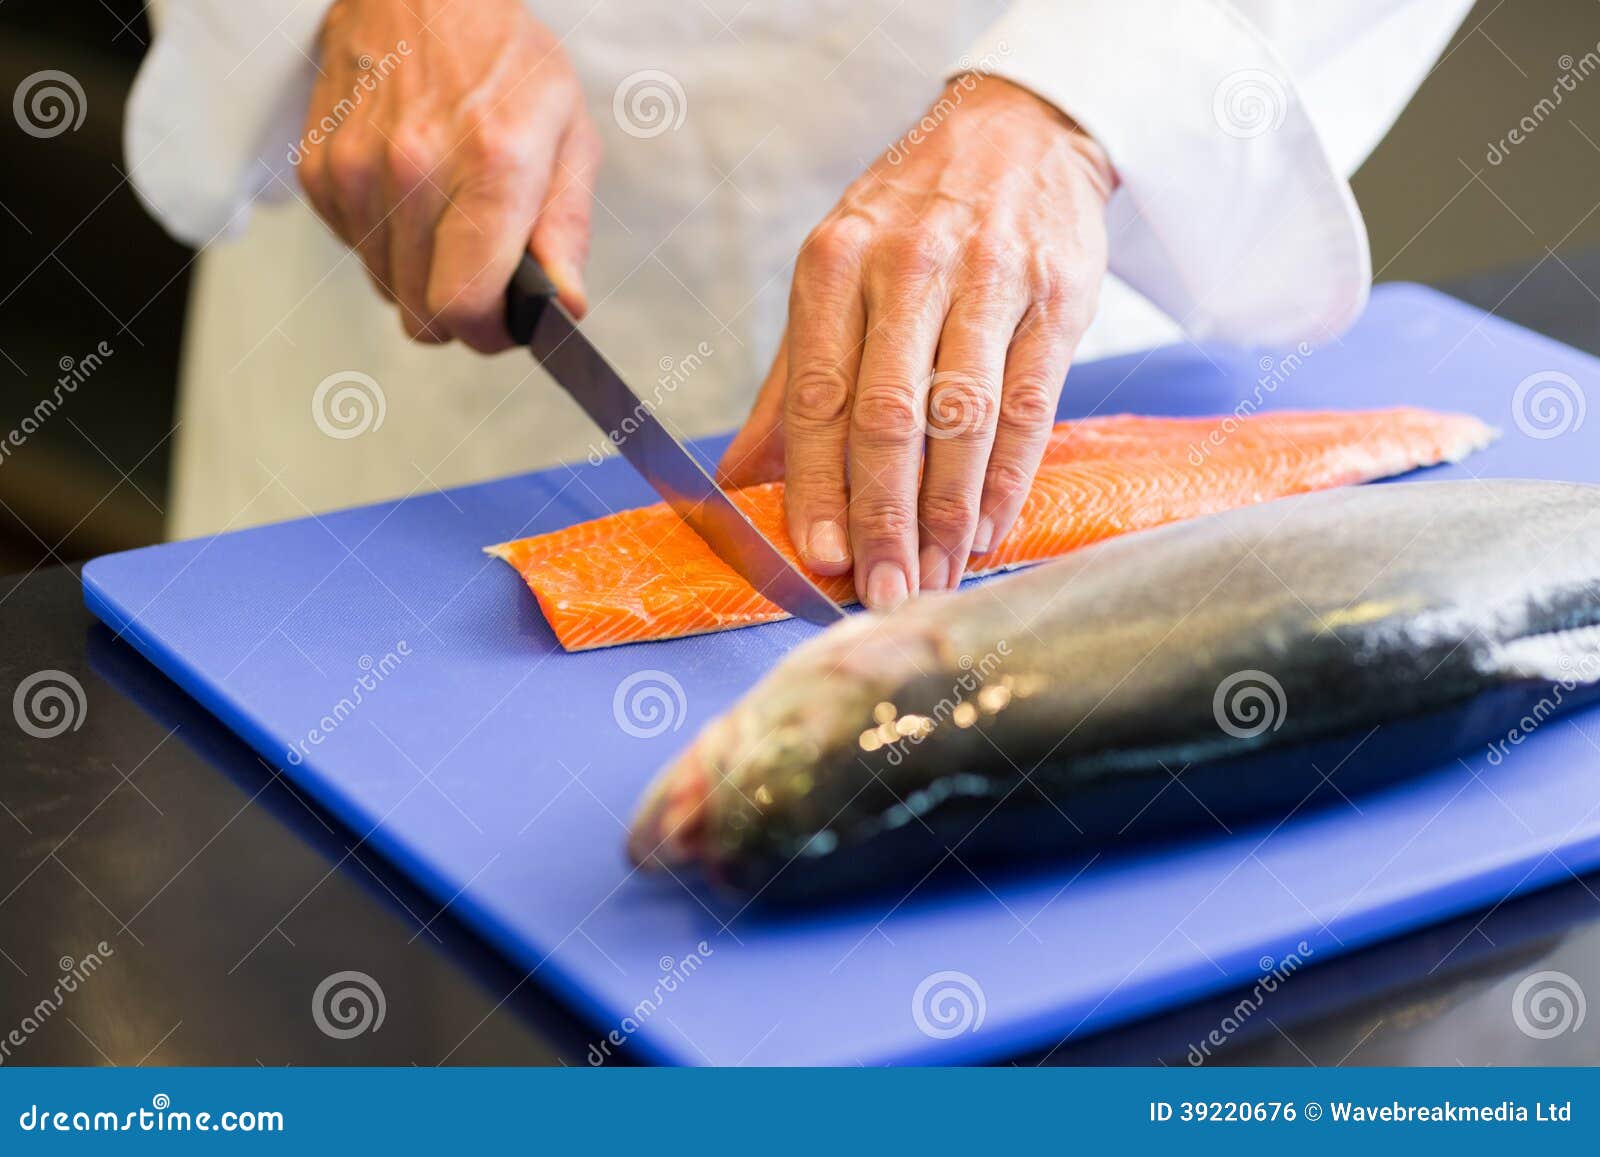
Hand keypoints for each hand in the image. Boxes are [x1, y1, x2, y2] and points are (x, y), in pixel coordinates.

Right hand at [297, 0, 598, 348]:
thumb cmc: (504, 59)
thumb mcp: (568, 133)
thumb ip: (567, 229)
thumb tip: (564, 306)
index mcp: (489, 166)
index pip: (463, 306)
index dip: (488, 335)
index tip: (505, 324)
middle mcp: (413, 172)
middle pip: (422, 314)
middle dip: (459, 311)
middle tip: (484, 273)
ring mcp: (355, 172)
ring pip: (387, 289)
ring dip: (420, 275)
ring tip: (447, 215)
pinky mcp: (317, 171)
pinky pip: (356, 251)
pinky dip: (385, 241)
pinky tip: (409, 192)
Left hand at [720, 75, 1113, 607]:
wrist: (1018, 130)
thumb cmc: (911, 218)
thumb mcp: (834, 277)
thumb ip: (791, 384)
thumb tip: (740, 482)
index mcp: (834, 263)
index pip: (820, 397)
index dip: (818, 487)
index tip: (819, 558)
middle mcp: (908, 266)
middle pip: (889, 416)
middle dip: (883, 518)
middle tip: (882, 589)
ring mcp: (989, 278)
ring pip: (962, 418)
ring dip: (949, 514)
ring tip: (937, 576)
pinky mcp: (1056, 296)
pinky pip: (1031, 406)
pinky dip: (1008, 480)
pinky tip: (989, 530)